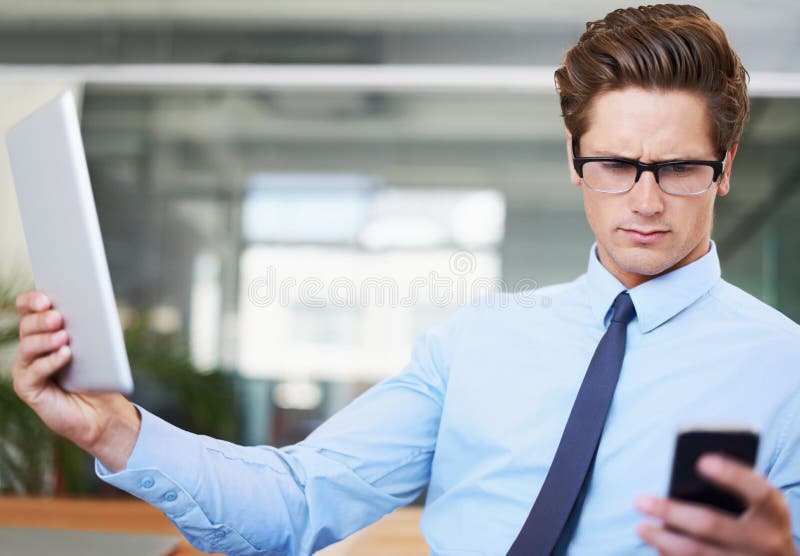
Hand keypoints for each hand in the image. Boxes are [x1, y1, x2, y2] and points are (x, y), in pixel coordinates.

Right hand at [10, 290, 140, 471]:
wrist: (102, 411)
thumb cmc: (99, 375)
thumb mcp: (98, 346)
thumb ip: (90, 326)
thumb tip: (90, 305)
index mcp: (45, 330)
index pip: (29, 308)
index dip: (32, 300)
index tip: (45, 297)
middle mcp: (32, 346)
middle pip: (26, 325)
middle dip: (41, 319)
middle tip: (58, 318)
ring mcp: (27, 367)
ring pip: (26, 347)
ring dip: (45, 340)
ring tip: (64, 336)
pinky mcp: (28, 388)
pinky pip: (32, 372)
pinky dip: (49, 362)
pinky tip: (64, 355)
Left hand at [635, 454, 797, 554]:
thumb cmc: (759, 520)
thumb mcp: (759, 503)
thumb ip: (734, 487)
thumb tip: (687, 473)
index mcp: (773, 513)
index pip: (757, 491)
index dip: (732, 475)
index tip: (702, 461)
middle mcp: (765, 541)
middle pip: (711, 525)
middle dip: (671, 512)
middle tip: (641, 501)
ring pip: (697, 553)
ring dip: (662, 540)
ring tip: (641, 527)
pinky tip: (658, 546)